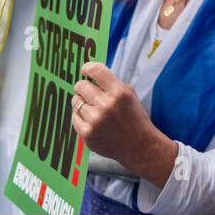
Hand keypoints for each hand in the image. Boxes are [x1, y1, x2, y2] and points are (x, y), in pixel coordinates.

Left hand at [73, 61, 177, 185]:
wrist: (139, 146)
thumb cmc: (135, 119)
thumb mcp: (130, 95)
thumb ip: (112, 84)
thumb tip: (92, 75)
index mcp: (119, 92)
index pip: (96, 71)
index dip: (88, 68)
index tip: (85, 70)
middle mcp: (106, 105)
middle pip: (81, 86)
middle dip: (83, 87)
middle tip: (86, 91)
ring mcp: (95, 120)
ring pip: (76, 102)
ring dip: (81, 102)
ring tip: (91, 107)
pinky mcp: (88, 134)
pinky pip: (74, 117)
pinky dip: (80, 117)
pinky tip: (90, 119)